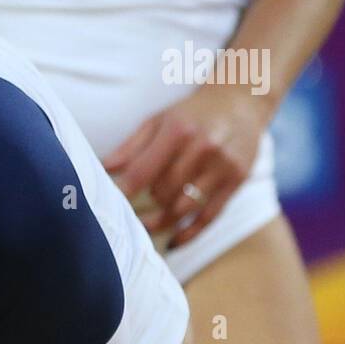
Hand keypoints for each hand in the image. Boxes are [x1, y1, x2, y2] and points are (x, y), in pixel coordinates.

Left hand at [101, 85, 265, 247]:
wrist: (241, 100)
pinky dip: (189, 233)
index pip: (143, 171)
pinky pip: (210, 217)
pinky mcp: (237, 181)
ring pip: (185, 208)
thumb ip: (131, 146)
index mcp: (177, 131)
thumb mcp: (159, 120)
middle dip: (146, 203)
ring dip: (162, 221)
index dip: (123, 191)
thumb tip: (103, 168)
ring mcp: (222, 166)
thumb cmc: (192, 112)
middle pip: (164, 192)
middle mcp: (202, 148)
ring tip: (146, 226)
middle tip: (132, 209)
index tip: (109, 205)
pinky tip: (173, 242)